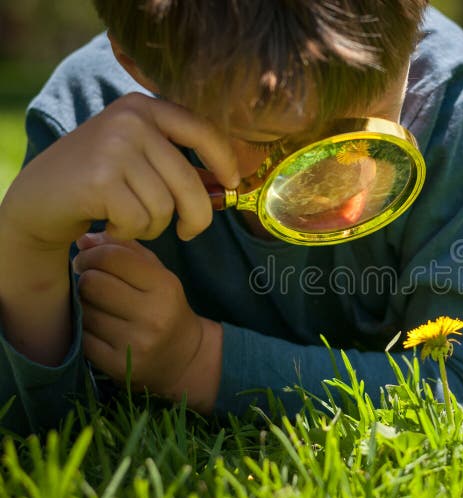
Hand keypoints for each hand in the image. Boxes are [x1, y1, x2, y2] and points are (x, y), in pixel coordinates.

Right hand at [2, 92, 239, 248]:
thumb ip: (175, 160)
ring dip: (153, 225)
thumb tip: (229, 182)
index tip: (232, 183)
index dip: (225, 160)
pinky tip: (110, 224)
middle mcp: (130, 119)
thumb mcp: (137, 155)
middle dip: (196, 216)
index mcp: (143, 107)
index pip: (203, 130)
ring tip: (128, 219)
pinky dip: (130, 232)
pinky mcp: (100, 179)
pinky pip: (140, 220)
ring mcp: (114, 146)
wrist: (38, 199)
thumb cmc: (97, 181)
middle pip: (189, 182)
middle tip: (189, 233)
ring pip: (165, 206)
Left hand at [73, 232, 221, 412]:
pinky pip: (83, 338)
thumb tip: (84, 238)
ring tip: (97, 306)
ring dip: (84, 304)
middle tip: (90, 282)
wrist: (183, 357)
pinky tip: (97, 328)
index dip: (91, 254)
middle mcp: (152, 316)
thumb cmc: (166, 307)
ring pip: (84, 310)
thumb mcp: (158, 274)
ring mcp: (135, 343)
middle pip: (93, 283)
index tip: (87, 259)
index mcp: (165, 287)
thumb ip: (125, 250)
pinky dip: (84, 329)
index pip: (113, 257)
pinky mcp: (118, 365)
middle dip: (85, 278)